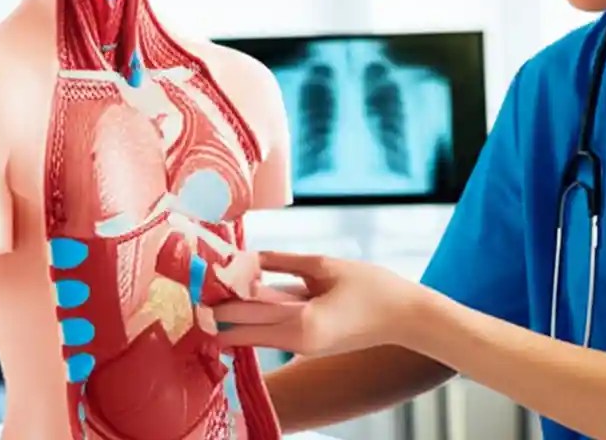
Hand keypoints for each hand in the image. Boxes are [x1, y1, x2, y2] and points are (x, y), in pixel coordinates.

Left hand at [213, 251, 428, 356]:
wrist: (405, 318)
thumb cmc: (372, 288)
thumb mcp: (325, 266)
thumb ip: (283, 262)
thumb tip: (248, 256)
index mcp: (301, 322)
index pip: (245, 313)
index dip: (218, 298)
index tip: (200, 280)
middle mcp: (296, 342)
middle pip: (241, 332)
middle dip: (218, 313)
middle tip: (200, 289)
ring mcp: (301, 348)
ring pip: (253, 335)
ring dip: (236, 315)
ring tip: (219, 287)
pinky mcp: (307, 345)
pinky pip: (271, 331)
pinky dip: (256, 316)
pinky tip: (248, 293)